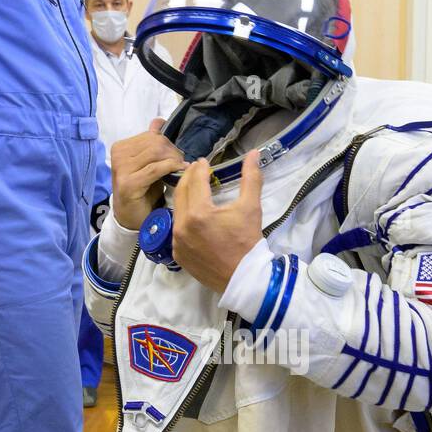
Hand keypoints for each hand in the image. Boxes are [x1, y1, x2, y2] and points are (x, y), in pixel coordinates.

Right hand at [109, 117, 183, 230]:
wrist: (130, 218)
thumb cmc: (142, 191)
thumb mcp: (148, 164)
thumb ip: (152, 143)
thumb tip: (159, 121)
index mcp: (121, 147)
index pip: (151, 135)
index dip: (169, 144)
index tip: (177, 156)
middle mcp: (118, 155)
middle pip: (155, 142)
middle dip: (173, 152)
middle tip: (181, 164)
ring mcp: (122, 169)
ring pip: (157, 152)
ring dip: (174, 160)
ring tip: (180, 169)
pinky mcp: (129, 183)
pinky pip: (155, 168)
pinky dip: (171, 168)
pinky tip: (180, 172)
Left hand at [172, 150, 264, 292]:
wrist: (243, 278)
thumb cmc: (247, 242)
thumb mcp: (251, 208)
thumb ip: (251, 178)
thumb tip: (255, 153)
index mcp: (199, 213)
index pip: (195, 181)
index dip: (200, 168)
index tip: (204, 162)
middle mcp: (182, 226)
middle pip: (181, 192)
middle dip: (188, 178)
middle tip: (196, 170)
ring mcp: (177, 241)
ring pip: (177, 211)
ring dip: (185, 197)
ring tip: (195, 191)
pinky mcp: (178, 253)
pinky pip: (176, 229)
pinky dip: (184, 218)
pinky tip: (193, 216)